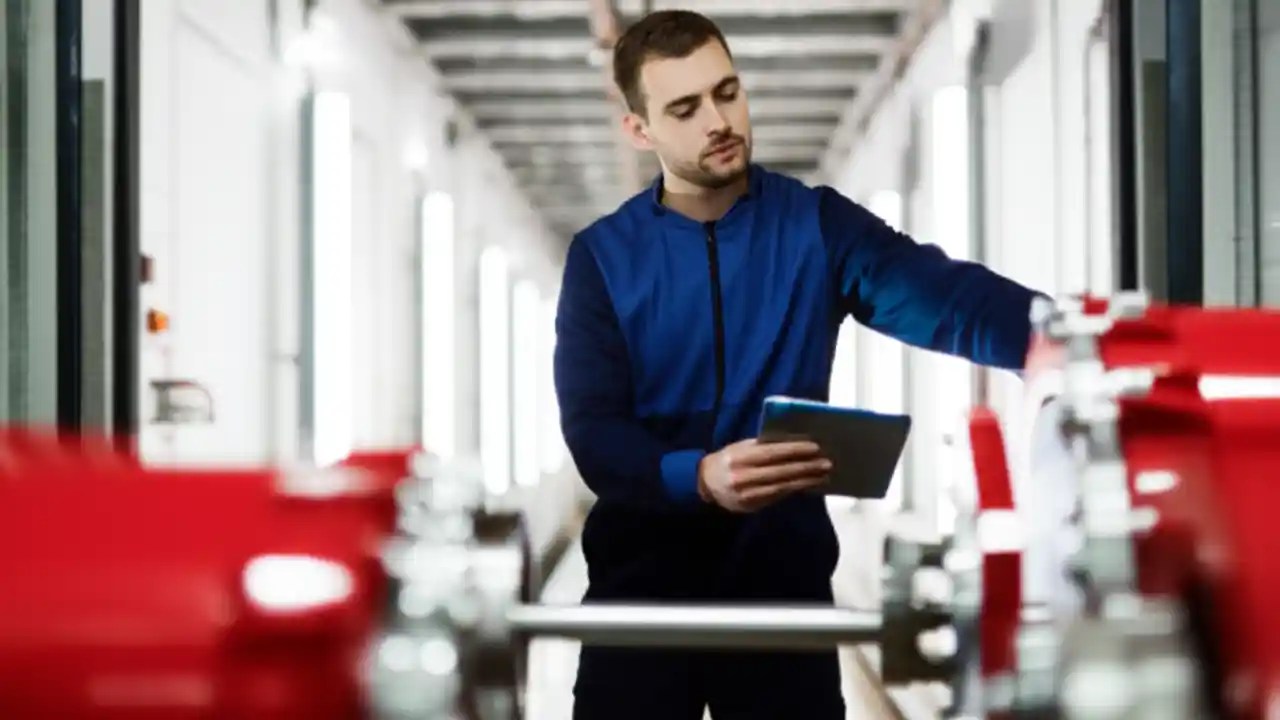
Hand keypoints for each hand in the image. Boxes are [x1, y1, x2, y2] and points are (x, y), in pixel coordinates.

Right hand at [697, 438, 830, 512]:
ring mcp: (747, 494)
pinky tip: (808, 485)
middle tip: (827, 463)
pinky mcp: (751, 505)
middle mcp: (742, 477)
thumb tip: (793, 442)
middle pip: (780, 471)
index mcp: (739, 457)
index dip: (794, 450)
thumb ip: (762, 446)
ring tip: (823, 475)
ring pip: (782, 486)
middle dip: (806, 467)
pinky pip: (777, 496)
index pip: (771, 453)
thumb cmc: (728, 460)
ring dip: (805, 480)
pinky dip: (795, 489)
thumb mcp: (740, 448)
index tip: (814, 447)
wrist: (705, 483)